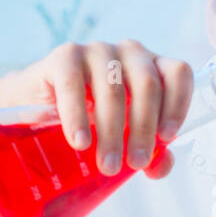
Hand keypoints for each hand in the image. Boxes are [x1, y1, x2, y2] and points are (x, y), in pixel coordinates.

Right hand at [0, 39, 194, 181]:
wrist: (37, 108)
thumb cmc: (92, 121)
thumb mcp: (125, 138)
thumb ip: (150, 152)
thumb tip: (160, 166)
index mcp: (152, 68)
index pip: (178, 73)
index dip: (177, 104)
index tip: (166, 137)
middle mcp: (129, 53)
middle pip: (147, 85)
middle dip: (143, 129)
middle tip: (135, 163)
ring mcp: (97, 50)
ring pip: (114, 89)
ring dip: (112, 132)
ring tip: (108, 165)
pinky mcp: (64, 56)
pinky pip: (74, 85)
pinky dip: (78, 117)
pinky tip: (80, 142)